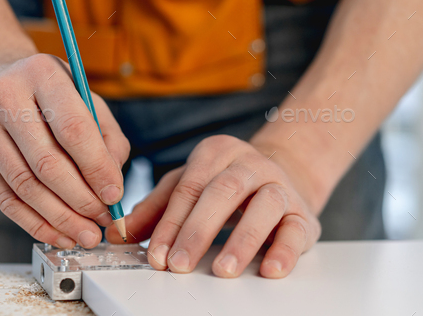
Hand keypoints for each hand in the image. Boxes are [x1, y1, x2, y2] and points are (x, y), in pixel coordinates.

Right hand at [0, 54, 129, 248]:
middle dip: (80, 200)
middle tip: (102, 222)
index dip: (97, 168)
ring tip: (85, 234)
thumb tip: (111, 185)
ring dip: (60, 218)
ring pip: (25, 186)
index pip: (73, 130)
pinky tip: (58, 234)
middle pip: (47, 163)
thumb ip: (108, 138)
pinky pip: (4, 198)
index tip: (115, 196)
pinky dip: (34, 223)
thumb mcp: (85, 99)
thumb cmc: (49, 93)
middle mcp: (4, 96)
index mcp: (42, 74)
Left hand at [106, 135, 320, 277]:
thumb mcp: (187, 187)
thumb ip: (155, 209)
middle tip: (180, 264)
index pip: (189, 187)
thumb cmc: (225, 184)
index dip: (170, 223)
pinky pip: (296, 228)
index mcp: (215, 153)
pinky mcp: (303, 212)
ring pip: (264, 206)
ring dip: (242, 240)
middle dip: (198, 230)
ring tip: (223, 270)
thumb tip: (119, 233)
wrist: (281, 175)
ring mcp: (279, 185)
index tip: (156, 255)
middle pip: (223, 191)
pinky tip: (270, 269)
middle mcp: (250, 164)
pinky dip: (285, 250)